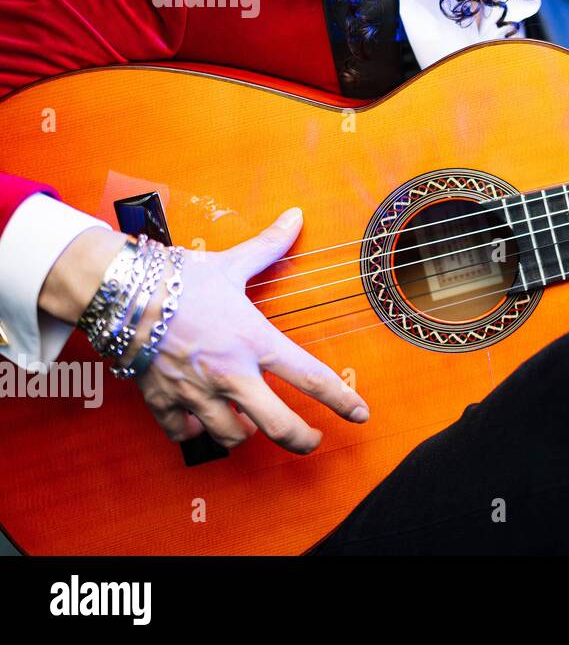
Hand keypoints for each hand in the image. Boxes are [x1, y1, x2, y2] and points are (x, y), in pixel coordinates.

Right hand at [40, 208, 369, 452]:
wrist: (119, 291)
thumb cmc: (178, 277)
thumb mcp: (232, 263)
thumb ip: (269, 245)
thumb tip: (296, 216)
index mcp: (254, 340)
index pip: (311, 377)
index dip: (342, 400)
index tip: (360, 414)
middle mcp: (231, 372)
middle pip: (278, 425)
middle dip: (300, 439)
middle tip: (311, 441)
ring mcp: (196, 391)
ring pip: (231, 436)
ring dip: (244, 433)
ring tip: (250, 422)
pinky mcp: (163, 401)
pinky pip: (184, 433)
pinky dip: (195, 431)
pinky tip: (201, 420)